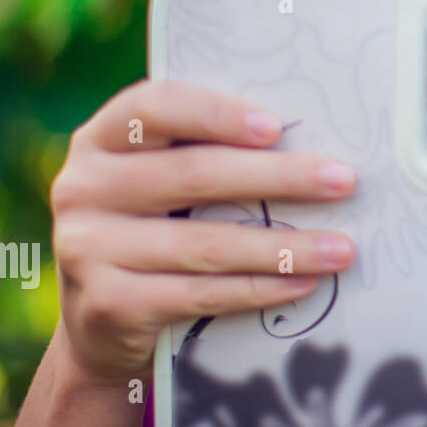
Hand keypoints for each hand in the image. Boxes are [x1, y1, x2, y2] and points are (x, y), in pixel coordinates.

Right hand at [48, 79, 357, 383]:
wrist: (103, 318)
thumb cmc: (158, 223)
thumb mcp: (166, 176)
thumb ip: (211, 151)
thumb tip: (314, 142)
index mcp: (102, 137)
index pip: (155, 107)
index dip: (216, 114)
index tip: (276, 126)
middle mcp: (84, 187)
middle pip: (194, 175)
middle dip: (280, 177)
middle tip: (343, 181)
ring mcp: (88, 248)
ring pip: (206, 243)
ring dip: (284, 247)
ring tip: (341, 248)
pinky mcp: (109, 305)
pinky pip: (200, 294)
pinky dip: (260, 288)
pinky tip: (303, 284)